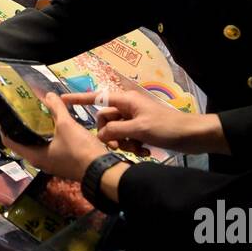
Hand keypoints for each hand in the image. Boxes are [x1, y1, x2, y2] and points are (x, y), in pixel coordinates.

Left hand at [0, 93, 109, 181]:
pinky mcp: (62, 161)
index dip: (3, 127)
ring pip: (37, 143)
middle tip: (20, 109)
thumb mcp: (67, 125)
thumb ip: (56, 109)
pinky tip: (52, 123)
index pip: (10, 141)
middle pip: (23, 142)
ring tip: (35, 112)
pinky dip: (46, 134)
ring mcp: (51, 162)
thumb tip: (48, 94)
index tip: (2, 113)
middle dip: (21, 125)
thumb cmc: (80, 149)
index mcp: (34, 155)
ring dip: (35, 129)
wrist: (101, 170)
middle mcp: (39, 161)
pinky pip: (48, 146)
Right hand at [63, 90, 227, 154]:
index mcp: (125, 100)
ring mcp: (134, 119)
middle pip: (104, 119)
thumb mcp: (138, 128)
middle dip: (110, 134)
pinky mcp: (140, 130)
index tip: (60, 100)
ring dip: (122, 142)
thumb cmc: (166, 127)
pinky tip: (143, 152)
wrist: (191, 135)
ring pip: (115, 131)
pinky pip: (126, 138)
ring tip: (137, 149)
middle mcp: (127, 107)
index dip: (77, 99)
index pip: (96, 97)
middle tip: (120, 145)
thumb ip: (115, 130)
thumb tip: (100, 134)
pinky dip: (131, 145)